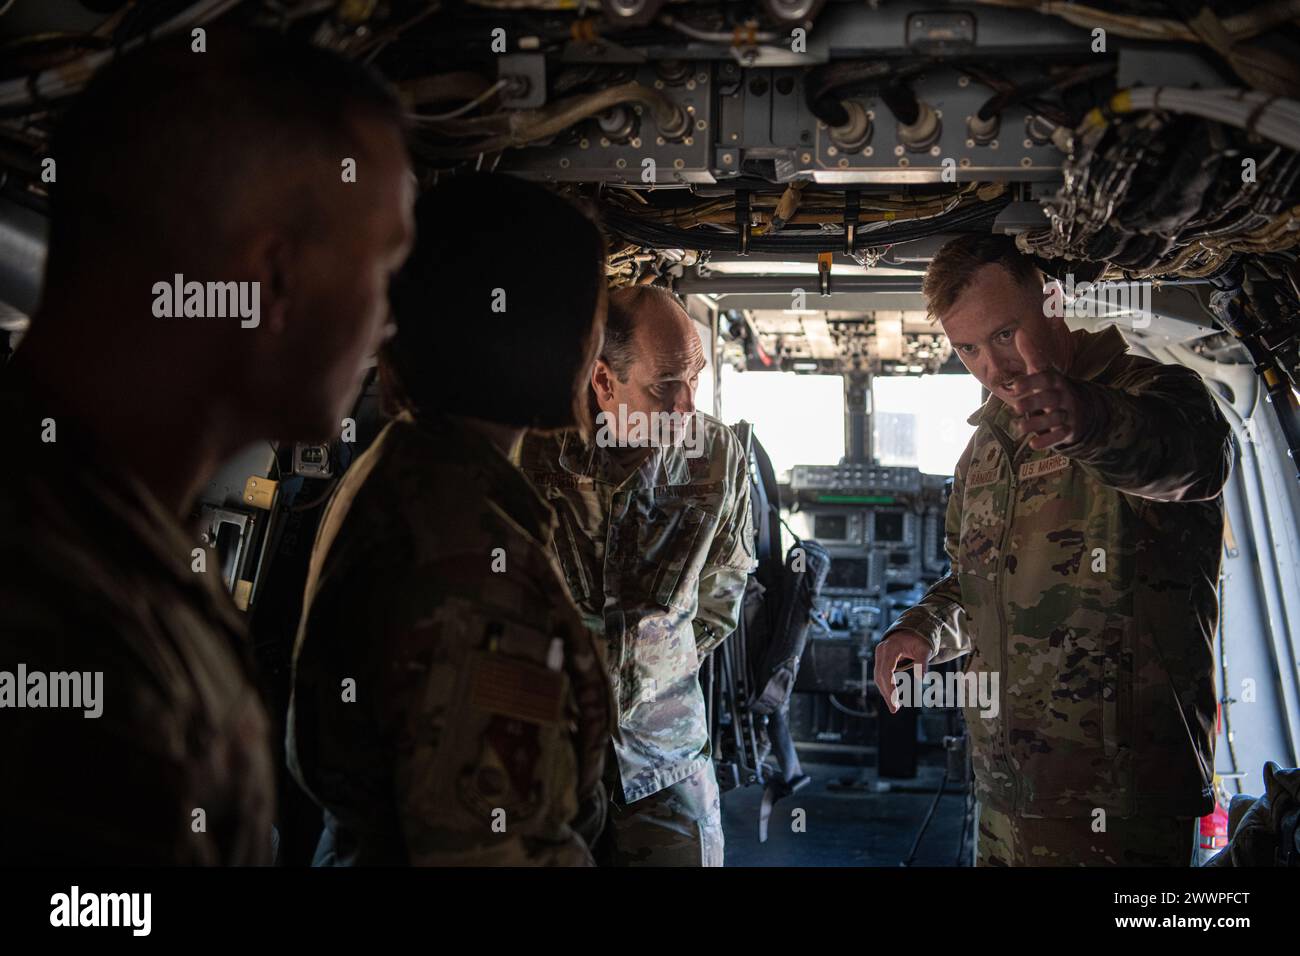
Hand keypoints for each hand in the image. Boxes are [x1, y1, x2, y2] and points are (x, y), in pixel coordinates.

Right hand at [873, 629, 931, 713]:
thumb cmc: (920, 639)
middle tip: (894, 710)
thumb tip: (922, 678)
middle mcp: (881, 651)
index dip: (889, 688)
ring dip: (885, 691)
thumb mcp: (925, 650)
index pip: (886, 672)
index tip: (895, 702)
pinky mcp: (882, 658)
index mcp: (890, 648)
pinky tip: (892, 695)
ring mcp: (880, 654)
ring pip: (878, 676)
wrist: (914, 629)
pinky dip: (886, 685)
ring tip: (894, 706)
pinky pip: (881, 674)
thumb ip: (923, 663)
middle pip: (880, 676)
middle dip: (886, 694)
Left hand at [1007, 329, 1090, 449]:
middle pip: (1049, 399)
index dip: (1030, 381)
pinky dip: (1048, 440)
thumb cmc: (1053, 388)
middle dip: (1034, 402)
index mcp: (1055, 381)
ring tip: (1019, 427)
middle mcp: (1063, 396)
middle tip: (1016, 407)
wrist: (1081, 408)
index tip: (1014, 385)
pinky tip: (1033, 444)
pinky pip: (1060, 435)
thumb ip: (1031, 355)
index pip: (1044, 378)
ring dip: (1037, 423)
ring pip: (1054, 418)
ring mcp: (1067, 414)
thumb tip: (1019, 331)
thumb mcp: (1044, 372)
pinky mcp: (1069, 430)